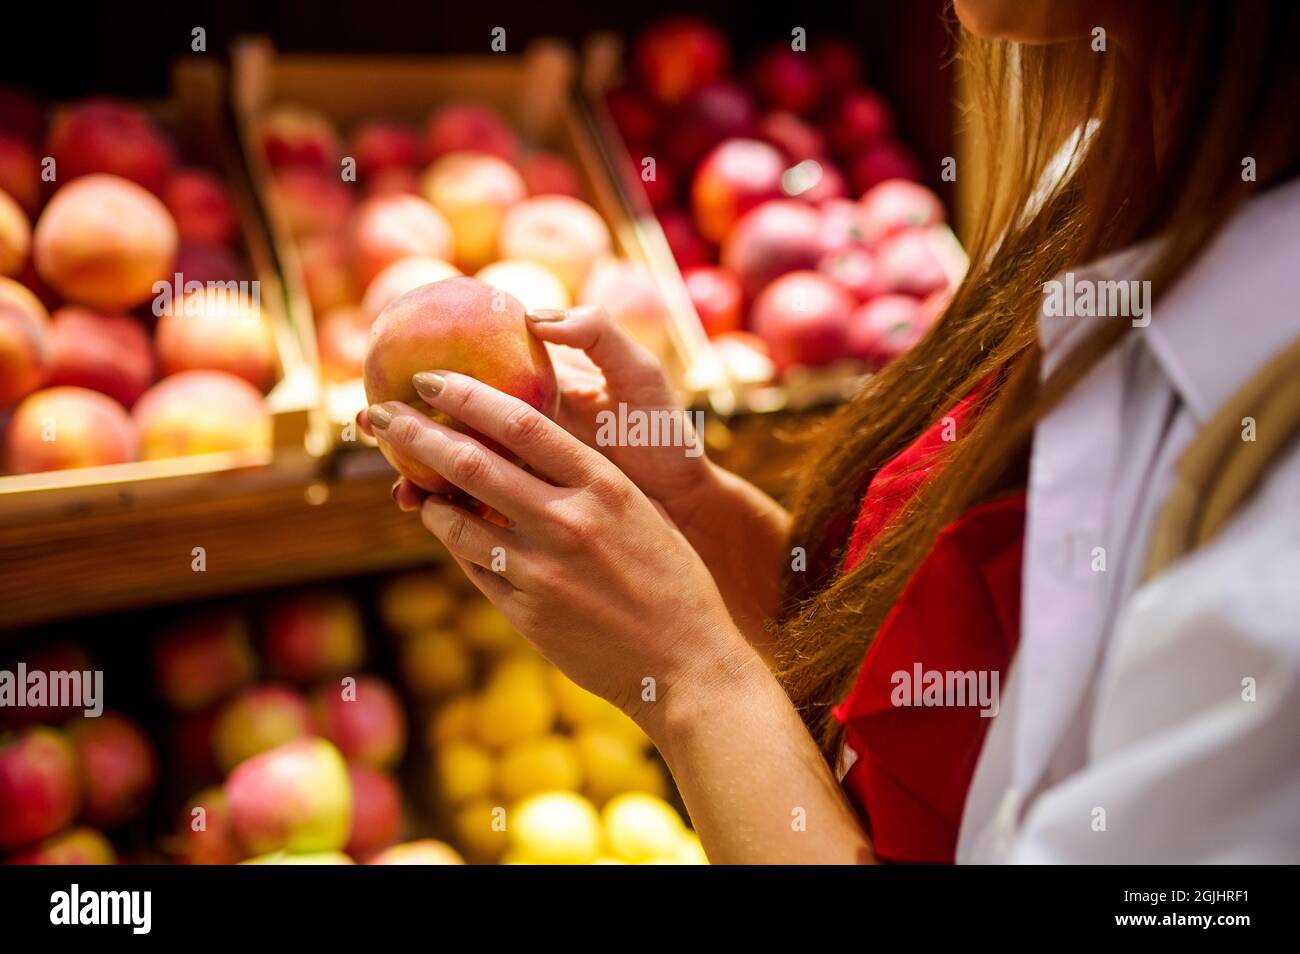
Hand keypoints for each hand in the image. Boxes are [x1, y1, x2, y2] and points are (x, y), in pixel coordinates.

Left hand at [365, 370, 756, 721]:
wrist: (687, 665)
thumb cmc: (671, 581)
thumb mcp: (638, 512)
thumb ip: (586, 479)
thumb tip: (526, 447)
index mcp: (603, 485)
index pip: (520, 422)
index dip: (466, 394)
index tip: (429, 378)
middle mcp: (569, 521)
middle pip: (472, 463)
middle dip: (415, 433)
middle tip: (378, 414)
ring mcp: (543, 571)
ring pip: (457, 521)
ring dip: (424, 495)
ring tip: (405, 478)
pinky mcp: (526, 613)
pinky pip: (472, 567)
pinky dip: (452, 541)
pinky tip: (442, 526)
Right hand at [369, 305, 712, 519]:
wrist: (689, 504)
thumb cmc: (666, 433)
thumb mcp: (640, 377)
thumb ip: (596, 335)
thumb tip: (533, 317)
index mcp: (542, 391)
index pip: (477, 376)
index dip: (436, 377)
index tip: (402, 377)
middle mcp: (525, 429)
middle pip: (453, 425)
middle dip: (410, 428)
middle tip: (372, 428)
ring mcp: (525, 472)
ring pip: (456, 470)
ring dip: (422, 478)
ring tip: (400, 492)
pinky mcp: (529, 510)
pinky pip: (477, 509)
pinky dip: (450, 515)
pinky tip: (431, 519)